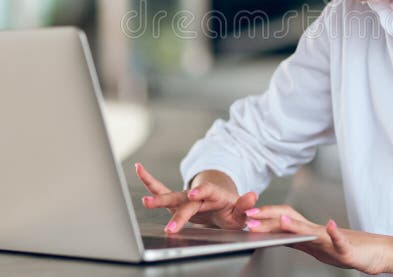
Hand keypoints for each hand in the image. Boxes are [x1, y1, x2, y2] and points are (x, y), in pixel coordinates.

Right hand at [134, 163, 257, 232]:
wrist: (222, 205)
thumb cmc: (232, 210)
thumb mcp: (241, 211)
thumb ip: (245, 205)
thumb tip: (252, 195)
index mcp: (215, 195)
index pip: (207, 192)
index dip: (201, 192)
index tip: (192, 194)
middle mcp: (198, 194)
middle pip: (187, 201)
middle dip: (177, 211)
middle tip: (168, 221)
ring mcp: (186, 197)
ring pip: (171, 196)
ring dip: (158, 196)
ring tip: (145, 200)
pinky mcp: (177, 201)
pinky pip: (162, 190)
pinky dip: (150, 181)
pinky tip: (139, 169)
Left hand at [241, 204, 391, 274]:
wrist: (374, 252)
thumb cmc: (345, 249)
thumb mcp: (315, 246)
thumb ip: (297, 239)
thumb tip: (275, 234)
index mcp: (309, 233)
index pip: (282, 222)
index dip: (264, 218)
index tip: (244, 217)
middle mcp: (318, 232)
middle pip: (291, 220)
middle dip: (270, 218)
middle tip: (249, 217)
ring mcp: (332, 239)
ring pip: (312, 229)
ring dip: (296, 224)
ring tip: (281, 219)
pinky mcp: (348, 248)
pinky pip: (341, 240)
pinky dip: (335, 233)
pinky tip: (331, 226)